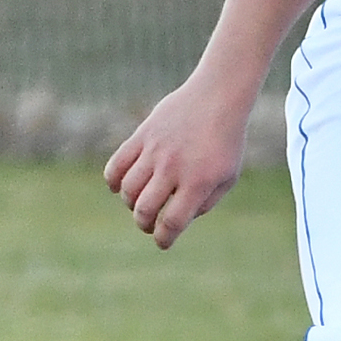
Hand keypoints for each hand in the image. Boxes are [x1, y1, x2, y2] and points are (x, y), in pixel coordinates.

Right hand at [104, 80, 251, 249]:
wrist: (218, 97)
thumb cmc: (226, 141)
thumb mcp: (227, 177)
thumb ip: (205, 203)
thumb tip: (177, 221)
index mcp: (199, 182)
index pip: (172, 222)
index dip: (164, 238)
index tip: (162, 242)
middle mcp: (174, 168)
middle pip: (145, 210)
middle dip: (144, 224)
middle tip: (149, 224)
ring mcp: (156, 151)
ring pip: (128, 190)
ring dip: (131, 203)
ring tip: (142, 201)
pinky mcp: (142, 135)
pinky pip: (116, 165)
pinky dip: (113, 181)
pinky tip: (120, 186)